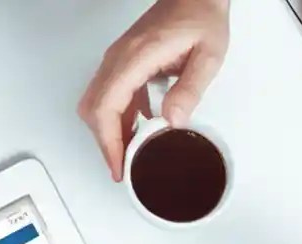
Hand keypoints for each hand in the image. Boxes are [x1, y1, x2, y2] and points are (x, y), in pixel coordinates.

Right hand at [78, 0, 229, 180]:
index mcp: (136, 57)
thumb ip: (190, 88)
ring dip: (109, 132)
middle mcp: (118, 58)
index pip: (107, 107)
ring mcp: (116, 60)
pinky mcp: (121, 63)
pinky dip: (117, 119)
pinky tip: (137, 130)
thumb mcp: (208, 54)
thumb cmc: (200, 17)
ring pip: (96, 105)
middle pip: (93, 110)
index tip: (118, 165)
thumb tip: (172, 121)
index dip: (109, 142)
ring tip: (128, 155)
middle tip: (122, 168)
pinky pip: (108, 96)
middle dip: (104, 143)